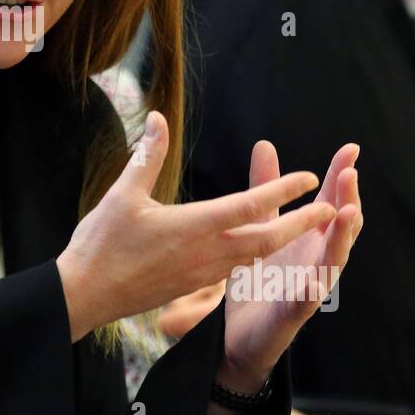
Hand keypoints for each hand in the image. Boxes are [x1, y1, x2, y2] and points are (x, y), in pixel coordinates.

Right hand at [56, 113, 333, 341]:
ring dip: (281, 239)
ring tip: (303, 226)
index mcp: (196, 226)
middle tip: (330, 208)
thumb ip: (147, 154)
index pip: (251, 205)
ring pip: (254, 256)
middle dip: (301, 223)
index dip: (283, 190)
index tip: (309, 178)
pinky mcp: (192, 285)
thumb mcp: (123, 193)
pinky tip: (256, 247)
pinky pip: (235, 267)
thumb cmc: (102, 244)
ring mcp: (202, 273)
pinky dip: (255, 255)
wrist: (85, 296)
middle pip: (267, 238)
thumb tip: (157, 117)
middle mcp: (208, 252)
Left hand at [220, 140, 362, 383]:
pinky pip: (305, 303)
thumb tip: (265, 145)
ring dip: (341, 238)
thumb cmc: (257, 282)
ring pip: (332, 262)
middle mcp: (316, 261)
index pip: (331, 203)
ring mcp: (309, 288)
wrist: (238, 337)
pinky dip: (312, 291)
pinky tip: (314, 282)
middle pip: (341, 228)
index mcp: (309, 239)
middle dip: (349, 200)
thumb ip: (266, 190)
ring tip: (348, 213)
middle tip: (351, 172)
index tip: (351, 148)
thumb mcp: (259, 228)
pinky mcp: (292, 315)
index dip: (341, 177)